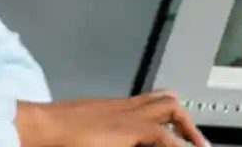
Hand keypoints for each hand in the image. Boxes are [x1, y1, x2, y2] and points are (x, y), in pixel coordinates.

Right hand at [16, 90, 208, 146]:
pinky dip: (178, 145)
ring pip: (171, 109)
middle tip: (194, 139)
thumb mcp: (83, 131)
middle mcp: (124, 108)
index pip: (147, 101)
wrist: (42, 127)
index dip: (164, 112)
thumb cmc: (53, 131)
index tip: (176, 128)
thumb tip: (101, 137)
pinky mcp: (130, 130)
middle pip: (164, 99)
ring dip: (189, 129)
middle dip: (184, 119)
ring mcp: (128, 116)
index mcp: (113, 109)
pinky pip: (164, 136)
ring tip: (199, 146)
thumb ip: (99, 132)